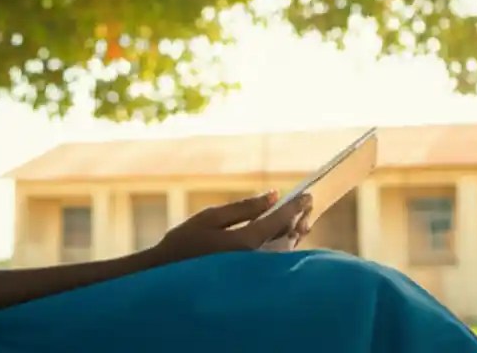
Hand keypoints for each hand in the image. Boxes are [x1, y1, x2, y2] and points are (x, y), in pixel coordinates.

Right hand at [148, 191, 312, 264]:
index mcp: (245, 242)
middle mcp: (255, 261)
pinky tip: (287, 238)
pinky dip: (285, 247)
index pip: (279, 220)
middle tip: (310, 204)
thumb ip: (244, 207)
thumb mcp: (210, 218)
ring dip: (295, 234)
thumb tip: (273, 196)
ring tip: (303, 220)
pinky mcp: (250, 280)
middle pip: (287, 237)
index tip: (309, 195)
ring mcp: (254, 273)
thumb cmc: (184, 245)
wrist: (167, 280)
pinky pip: (275, 261)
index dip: (296, 206)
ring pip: (284, 252)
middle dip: (299, 219)